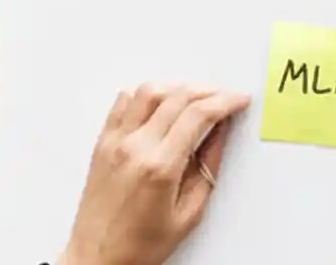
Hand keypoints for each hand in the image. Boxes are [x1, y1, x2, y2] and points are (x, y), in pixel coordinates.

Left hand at [60, 83, 250, 264]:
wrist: (97, 259)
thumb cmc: (140, 245)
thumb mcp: (189, 212)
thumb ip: (207, 166)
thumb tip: (220, 132)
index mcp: (160, 167)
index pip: (198, 115)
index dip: (225, 102)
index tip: (238, 100)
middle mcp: (135, 148)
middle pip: (177, 97)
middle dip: (208, 91)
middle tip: (224, 97)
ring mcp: (115, 143)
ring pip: (148, 91)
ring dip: (177, 88)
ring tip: (194, 98)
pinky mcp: (102, 143)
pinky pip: (122, 103)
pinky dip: (144, 95)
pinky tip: (159, 103)